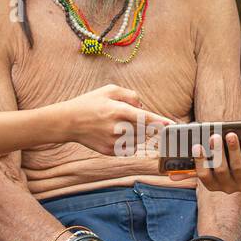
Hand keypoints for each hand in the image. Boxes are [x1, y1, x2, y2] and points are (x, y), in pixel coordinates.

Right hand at [60, 84, 174, 156]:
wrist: (69, 122)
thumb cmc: (90, 103)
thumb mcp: (109, 90)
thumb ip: (130, 95)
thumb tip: (143, 107)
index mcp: (118, 110)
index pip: (144, 117)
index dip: (159, 121)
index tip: (171, 125)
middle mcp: (117, 127)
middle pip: (144, 130)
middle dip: (147, 126)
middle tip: (136, 119)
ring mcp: (113, 141)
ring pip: (139, 140)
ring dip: (139, 134)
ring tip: (123, 125)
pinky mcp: (110, 151)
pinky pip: (129, 149)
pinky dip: (130, 142)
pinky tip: (119, 135)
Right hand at [169, 131, 240, 192]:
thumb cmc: (226, 164)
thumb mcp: (211, 168)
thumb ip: (195, 168)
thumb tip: (171, 177)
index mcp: (213, 185)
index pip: (203, 176)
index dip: (200, 162)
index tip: (197, 146)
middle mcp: (227, 188)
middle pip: (220, 171)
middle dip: (217, 153)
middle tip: (215, 137)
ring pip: (237, 168)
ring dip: (233, 150)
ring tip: (231, 135)